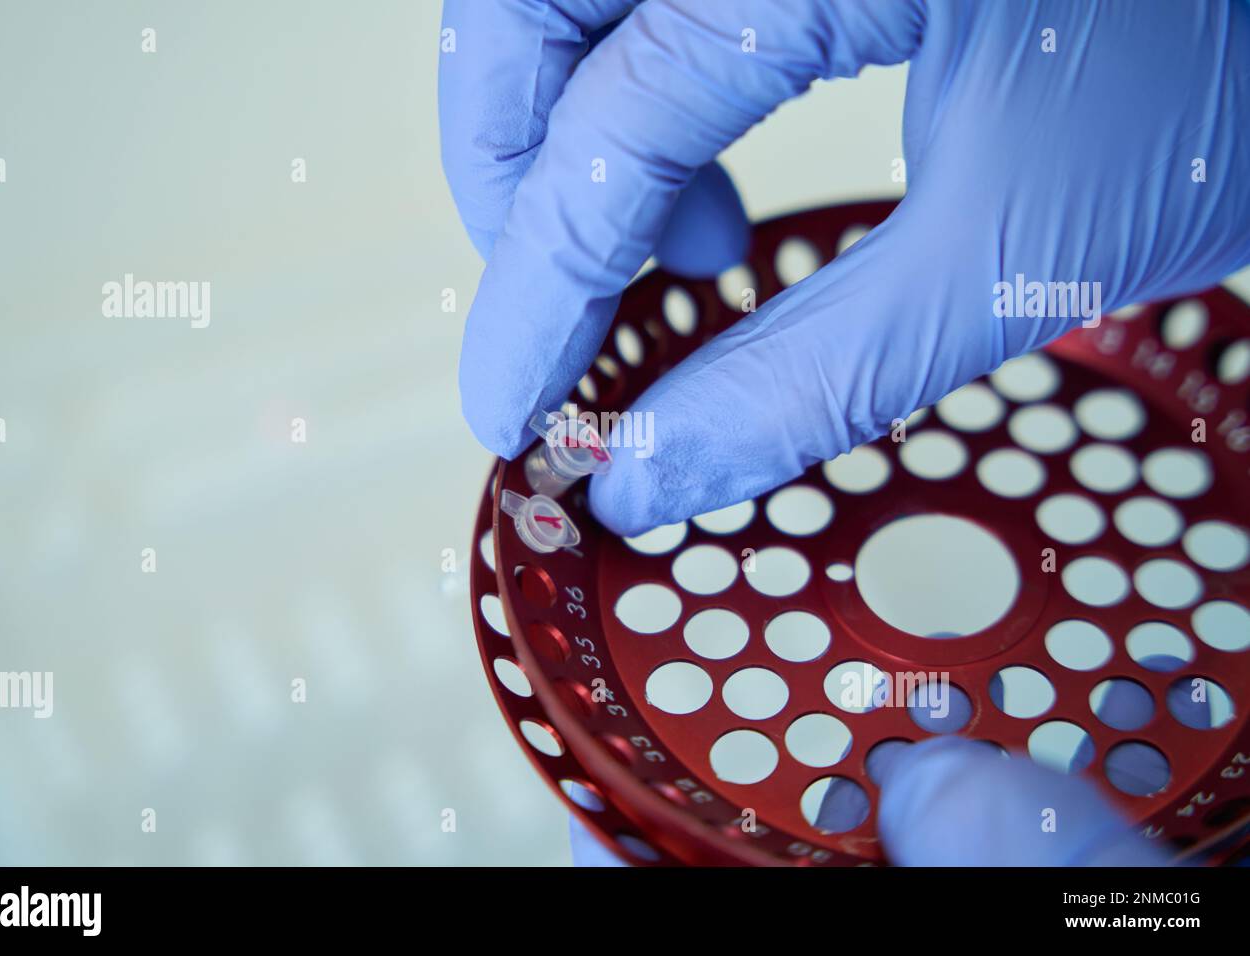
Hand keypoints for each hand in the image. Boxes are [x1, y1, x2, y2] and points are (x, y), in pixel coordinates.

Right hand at [441, 0, 1249, 535]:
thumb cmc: (1231, 71)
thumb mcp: (1014, 255)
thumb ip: (808, 377)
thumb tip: (655, 472)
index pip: (612, 126)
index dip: (540, 290)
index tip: (516, 409)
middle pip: (527, 3)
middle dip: (513, 173)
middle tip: (564, 310)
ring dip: (573, 120)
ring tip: (679, 244)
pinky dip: (645, 72)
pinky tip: (710, 157)